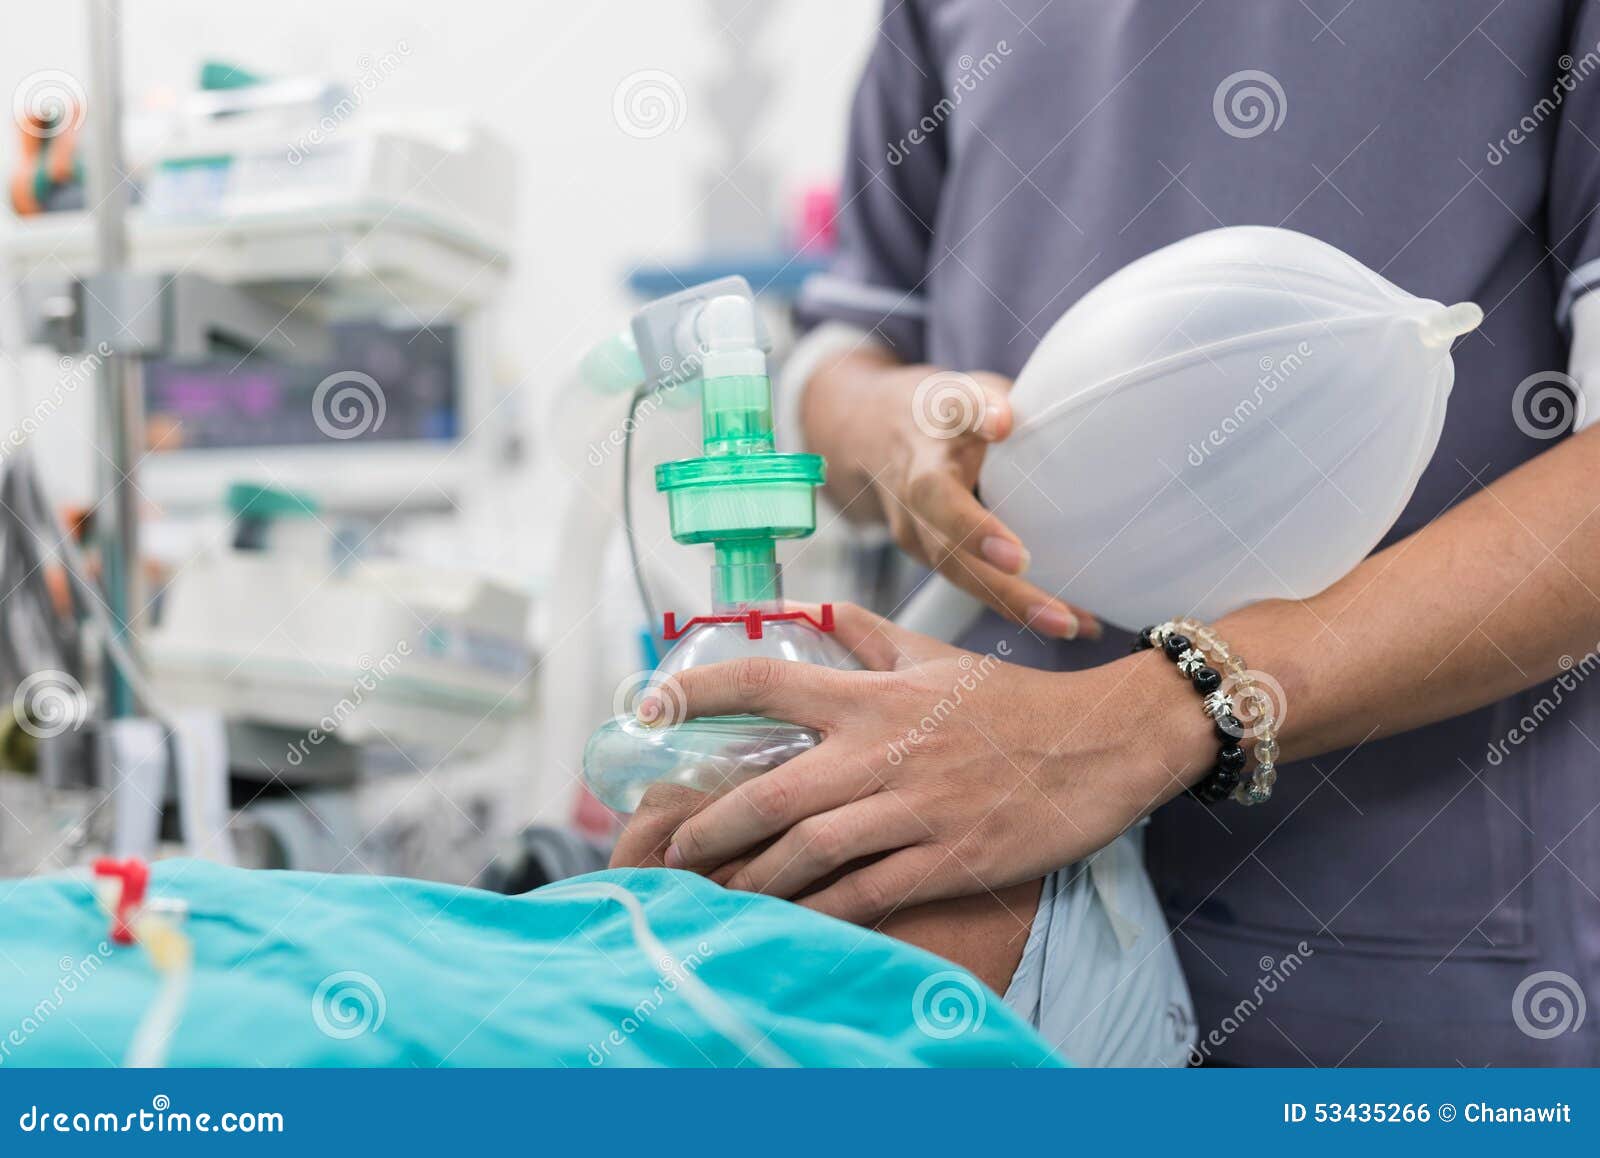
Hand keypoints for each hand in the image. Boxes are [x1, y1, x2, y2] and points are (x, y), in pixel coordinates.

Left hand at [639, 604, 1211, 922]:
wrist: (1105, 743)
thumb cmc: (1015, 703)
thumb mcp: (937, 657)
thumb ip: (870, 636)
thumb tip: (816, 612)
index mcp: (875, 696)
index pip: (767, 682)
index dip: (698, 692)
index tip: (647, 708)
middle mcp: (883, 750)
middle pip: (770, 790)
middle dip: (708, 825)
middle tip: (667, 848)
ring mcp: (917, 808)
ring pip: (809, 849)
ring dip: (752, 878)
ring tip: (714, 895)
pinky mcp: (950, 858)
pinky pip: (867, 892)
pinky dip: (818, 912)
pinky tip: (787, 924)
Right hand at [836, 359, 1096, 638]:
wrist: (865, 438)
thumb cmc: (937, 413)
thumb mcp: (962, 389)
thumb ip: (988, 401)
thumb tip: (1008, 421)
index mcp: (933, 422)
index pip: (952, 415)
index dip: (977, 417)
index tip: (1002, 424)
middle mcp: (914, 481)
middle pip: (941, 513)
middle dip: (979, 542)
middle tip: (1022, 564)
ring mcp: (914, 527)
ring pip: (955, 567)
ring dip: (1009, 598)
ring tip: (1067, 622)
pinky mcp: (928, 556)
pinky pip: (973, 584)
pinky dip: (1019, 605)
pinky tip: (1073, 621)